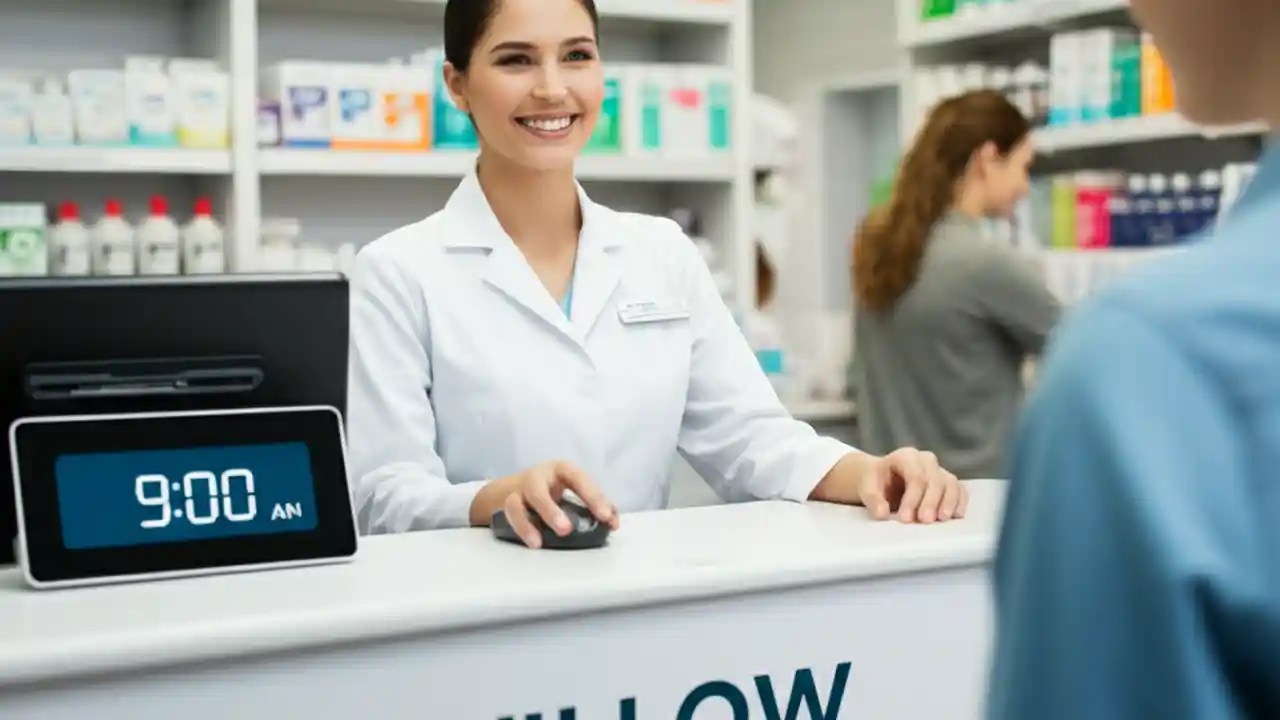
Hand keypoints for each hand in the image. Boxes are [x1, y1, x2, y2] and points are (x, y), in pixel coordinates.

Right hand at [470, 460, 618, 547]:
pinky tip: (533, 543)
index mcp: (561, 470)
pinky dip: (520, 529)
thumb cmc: (552, 489)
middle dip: (551, 510)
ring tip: (539, 543)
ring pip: (517, 503)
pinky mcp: (507, 504)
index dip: (593, 497)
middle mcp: (538, 477)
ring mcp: (519, 491)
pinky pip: (509, 516)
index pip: (578, 479)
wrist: (513, 487)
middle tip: (565, 530)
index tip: (606, 517)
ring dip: (527, 524)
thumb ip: (595, 504)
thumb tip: (613, 523)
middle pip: (539, 490)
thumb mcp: (574, 489)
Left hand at [811, 448, 967, 523]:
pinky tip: (956, 516)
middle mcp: (925, 460)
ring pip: (950, 483)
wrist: (881, 479)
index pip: (915, 475)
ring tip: (942, 519)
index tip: (905, 519)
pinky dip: (960, 502)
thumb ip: (872, 498)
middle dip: (930, 501)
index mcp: (905, 456)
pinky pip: (959, 490)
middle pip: (935, 479)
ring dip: (949, 502)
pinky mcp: (947, 483)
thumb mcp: (866, 486)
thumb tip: (882, 514)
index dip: (913, 498)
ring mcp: (938, 471)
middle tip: (925, 521)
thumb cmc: (874, 481)